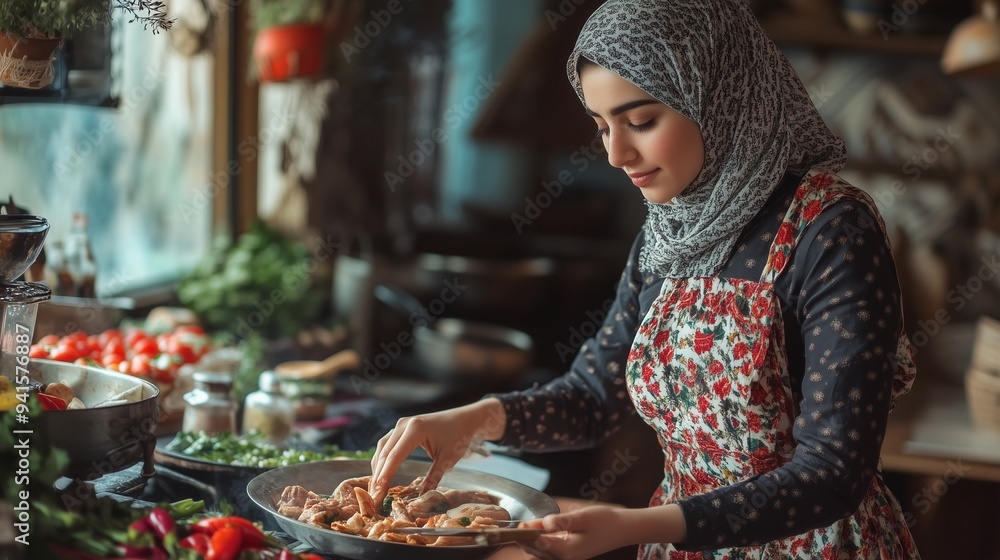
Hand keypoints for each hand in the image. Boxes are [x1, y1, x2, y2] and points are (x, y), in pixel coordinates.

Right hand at [368, 398, 505, 502]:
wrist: (465, 419)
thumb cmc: (459, 437)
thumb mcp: (447, 460)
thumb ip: (433, 479)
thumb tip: (421, 500)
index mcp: (415, 429)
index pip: (394, 456)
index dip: (384, 475)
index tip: (378, 492)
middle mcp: (404, 424)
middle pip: (385, 452)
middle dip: (378, 475)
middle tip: (374, 496)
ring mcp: (402, 424)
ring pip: (383, 448)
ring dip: (378, 467)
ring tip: (376, 488)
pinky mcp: (402, 428)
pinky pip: (387, 444)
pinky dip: (383, 459)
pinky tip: (382, 472)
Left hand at [518, 504, 686, 559]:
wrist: (622, 529)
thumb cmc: (605, 522)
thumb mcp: (584, 517)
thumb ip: (564, 521)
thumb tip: (546, 522)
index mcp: (567, 551)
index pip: (539, 545)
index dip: (527, 536)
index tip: (520, 525)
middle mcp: (565, 558)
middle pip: (537, 552)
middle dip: (526, 540)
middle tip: (519, 525)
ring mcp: (567, 556)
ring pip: (541, 552)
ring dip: (532, 541)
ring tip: (526, 527)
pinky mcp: (569, 552)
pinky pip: (550, 549)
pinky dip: (541, 541)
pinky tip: (537, 529)